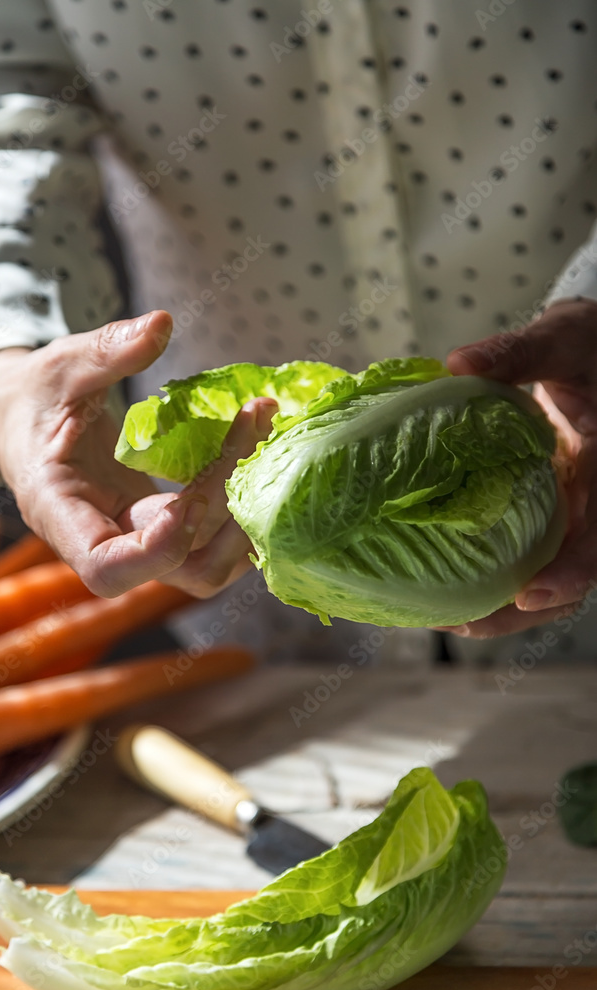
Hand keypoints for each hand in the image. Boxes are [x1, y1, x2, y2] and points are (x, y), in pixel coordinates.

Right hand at [0, 311, 275, 597]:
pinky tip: (260, 449)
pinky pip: (212, 537)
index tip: (193, 499)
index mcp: (62, 514)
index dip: (157, 550)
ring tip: (265, 437)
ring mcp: (140, 537)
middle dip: (228, 515)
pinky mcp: (165, 523)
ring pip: (206, 565)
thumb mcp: (61, 366)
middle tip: (254, 438)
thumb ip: (106, 350)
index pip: (107, 568)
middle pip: (179, 567)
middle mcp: (106, 539)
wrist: (28, 418)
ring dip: (247, 516)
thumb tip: (161, 324)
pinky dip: (245, 508)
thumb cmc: (36, 397)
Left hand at [440, 296, 596, 638]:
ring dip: (499, 608)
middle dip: (516, 612)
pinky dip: (492, 580)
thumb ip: (519, 352)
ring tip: (436, 618)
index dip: (573, 571)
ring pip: (549, 581)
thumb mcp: (566, 338)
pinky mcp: (552, 516)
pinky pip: (529, 558)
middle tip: (453, 624)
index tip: (530, 594)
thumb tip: (458, 363)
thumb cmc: (593, 346)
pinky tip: (441, 584)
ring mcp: (575, 515)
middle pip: (572, 579)